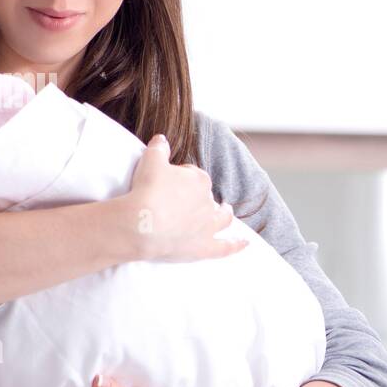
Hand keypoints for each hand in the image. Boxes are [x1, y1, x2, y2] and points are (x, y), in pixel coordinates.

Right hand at [117, 133, 246, 262]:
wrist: (141, 224)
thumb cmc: (146, 190)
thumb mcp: (150, 161)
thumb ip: (159, 149)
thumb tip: (162, 139)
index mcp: (200, 180)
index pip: (193, 176)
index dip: (180, 178)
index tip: (167, 183)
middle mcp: (208, 203)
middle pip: (206, 197)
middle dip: (198, 197)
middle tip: (181, 200)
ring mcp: (209, 226)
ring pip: (222, 218)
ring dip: (224, 214)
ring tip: (225, 210)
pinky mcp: (205, 247)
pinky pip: (226, 247)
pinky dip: (237, 245)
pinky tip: (245, 243)